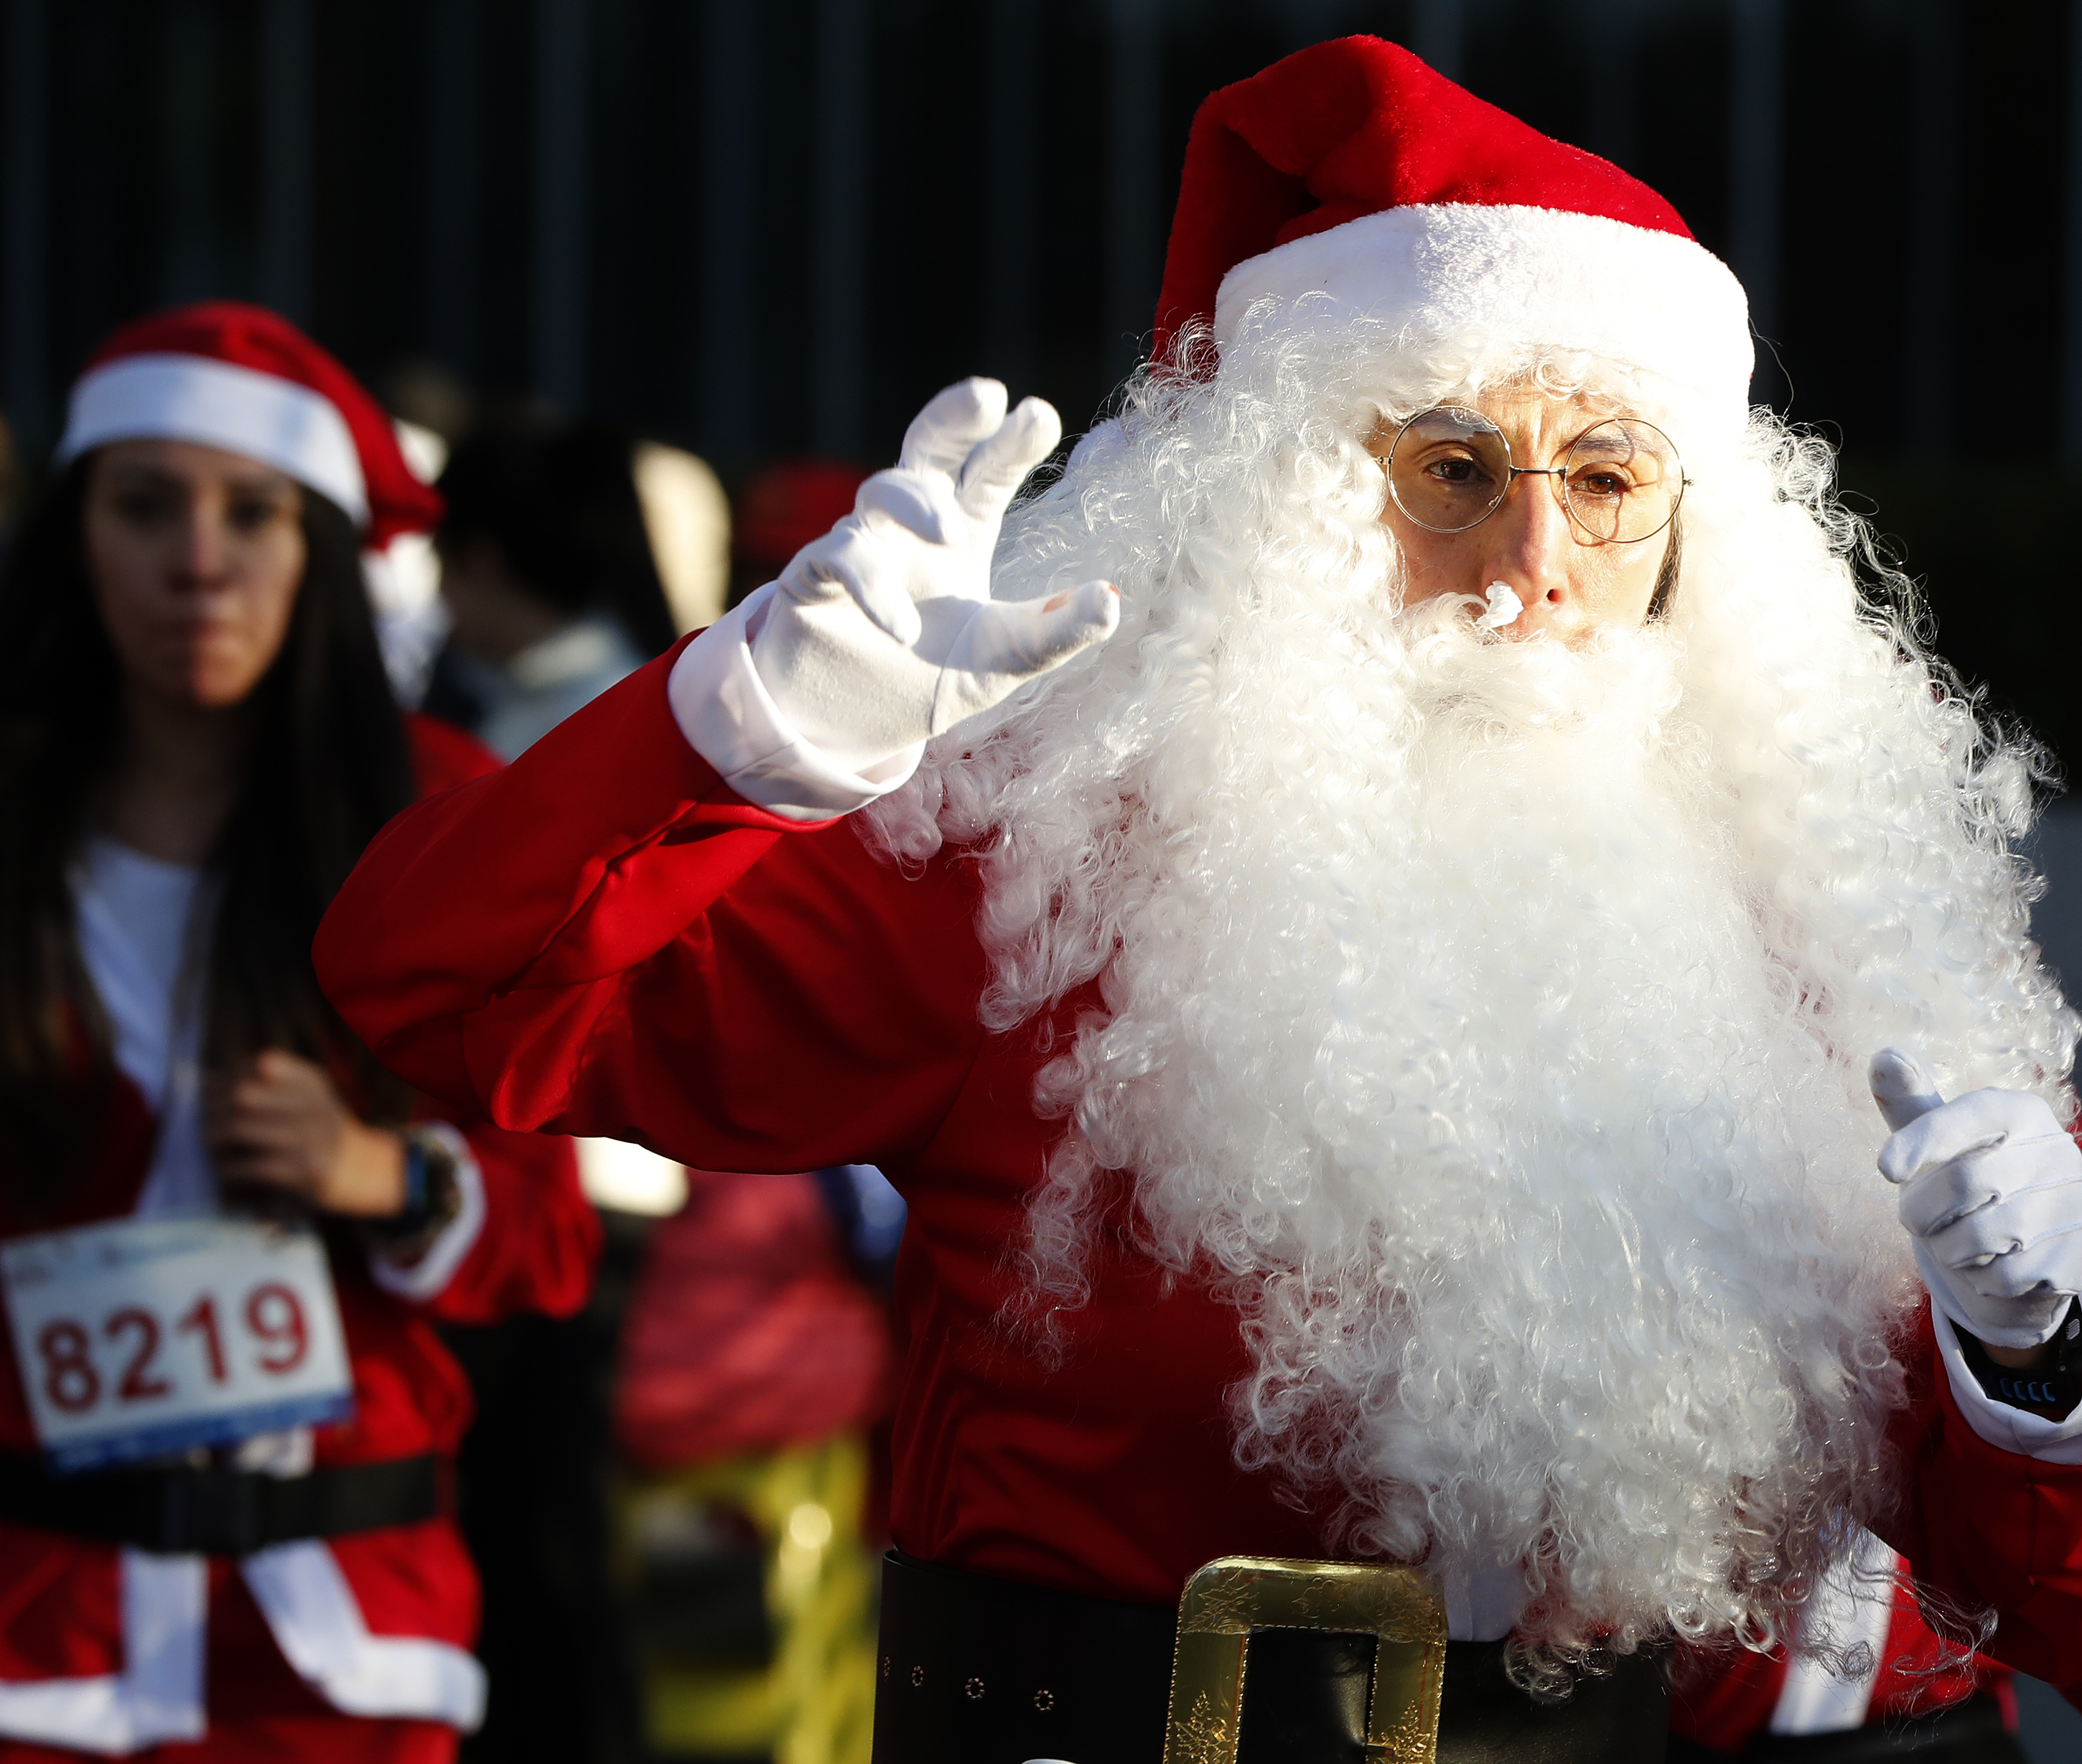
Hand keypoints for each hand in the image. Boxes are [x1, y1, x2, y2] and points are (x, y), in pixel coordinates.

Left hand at [205, 1049, 407, 1218]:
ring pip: (239, 1129)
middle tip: (203, 1125)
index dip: (228, 1077)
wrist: (366, 1172)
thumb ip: (269, 1085)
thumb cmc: (322, 1134)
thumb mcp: (309, 1097)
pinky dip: (227, 1171)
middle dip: (212, 1110)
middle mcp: (313, 1105)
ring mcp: (309, 1139)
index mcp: (312, 1083)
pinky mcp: (303, 1173)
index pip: (262, 1063)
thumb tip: (206, 1081)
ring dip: (213, 1140)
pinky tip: (226, 1173)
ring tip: (210, 1149)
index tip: (213, 1094)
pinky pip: (248, 1167)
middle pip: (243, 1095)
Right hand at [750, 377, 1118, 774]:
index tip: (1040, 416)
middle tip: (986, 395)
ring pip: (881, 491)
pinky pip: (840, 560)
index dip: (1011, 444)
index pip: (988, 473)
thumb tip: (1112, 599)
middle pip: (929, 447)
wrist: (850, 731)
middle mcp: (909, 525)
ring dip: (916, 503)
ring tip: (949, 534)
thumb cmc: (928, 681)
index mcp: (960, 530)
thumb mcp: (1004, 661)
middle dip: (953, 416)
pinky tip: (902, 628)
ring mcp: (860, 544)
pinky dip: (873, 588)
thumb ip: (1055, 633)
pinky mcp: (814, 579)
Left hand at [1869, 1047, 2081, 1351]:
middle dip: (1920, 1210)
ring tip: (1957, 1241)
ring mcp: (2071, 1208)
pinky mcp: (2074, 1260)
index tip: (1887, 1168)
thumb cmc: (1975, 1184)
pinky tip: (1990, 1265)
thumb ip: (1913, 1105)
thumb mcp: (1945, 1141)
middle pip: (1964, 1182)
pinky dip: (1978, 1278)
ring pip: (1978, 1236)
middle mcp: (2055, 1153)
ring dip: (1947, 1248)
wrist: (2033, 1248)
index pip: (1973, 1113)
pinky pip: (2001, 1276)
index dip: (1924, 1140)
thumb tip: (1884, 1057)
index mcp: (2021, 1113)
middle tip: (1917, 1217)